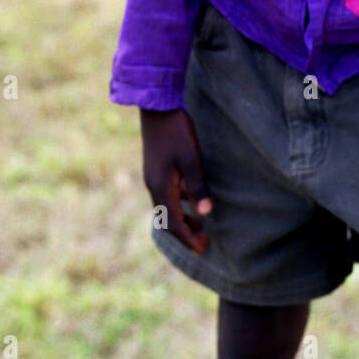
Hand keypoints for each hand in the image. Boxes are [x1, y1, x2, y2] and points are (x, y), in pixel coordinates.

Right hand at [141, 107, 212, 255]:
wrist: (157, 108)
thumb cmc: (176, 131)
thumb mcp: (191, 158)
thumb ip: (197, 186)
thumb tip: (205, 214)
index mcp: (161, 187)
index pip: (173, 223)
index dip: (188, 239)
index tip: (202, 250)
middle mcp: (153, 186)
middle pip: (167, 220)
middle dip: (184, 235)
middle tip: (203, 244)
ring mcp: (153, 178)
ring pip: (166, 208)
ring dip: (181, 220)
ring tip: (200, 228)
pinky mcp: (156, 169)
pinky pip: (166, 196)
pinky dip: (178, 205)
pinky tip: (191, 202)